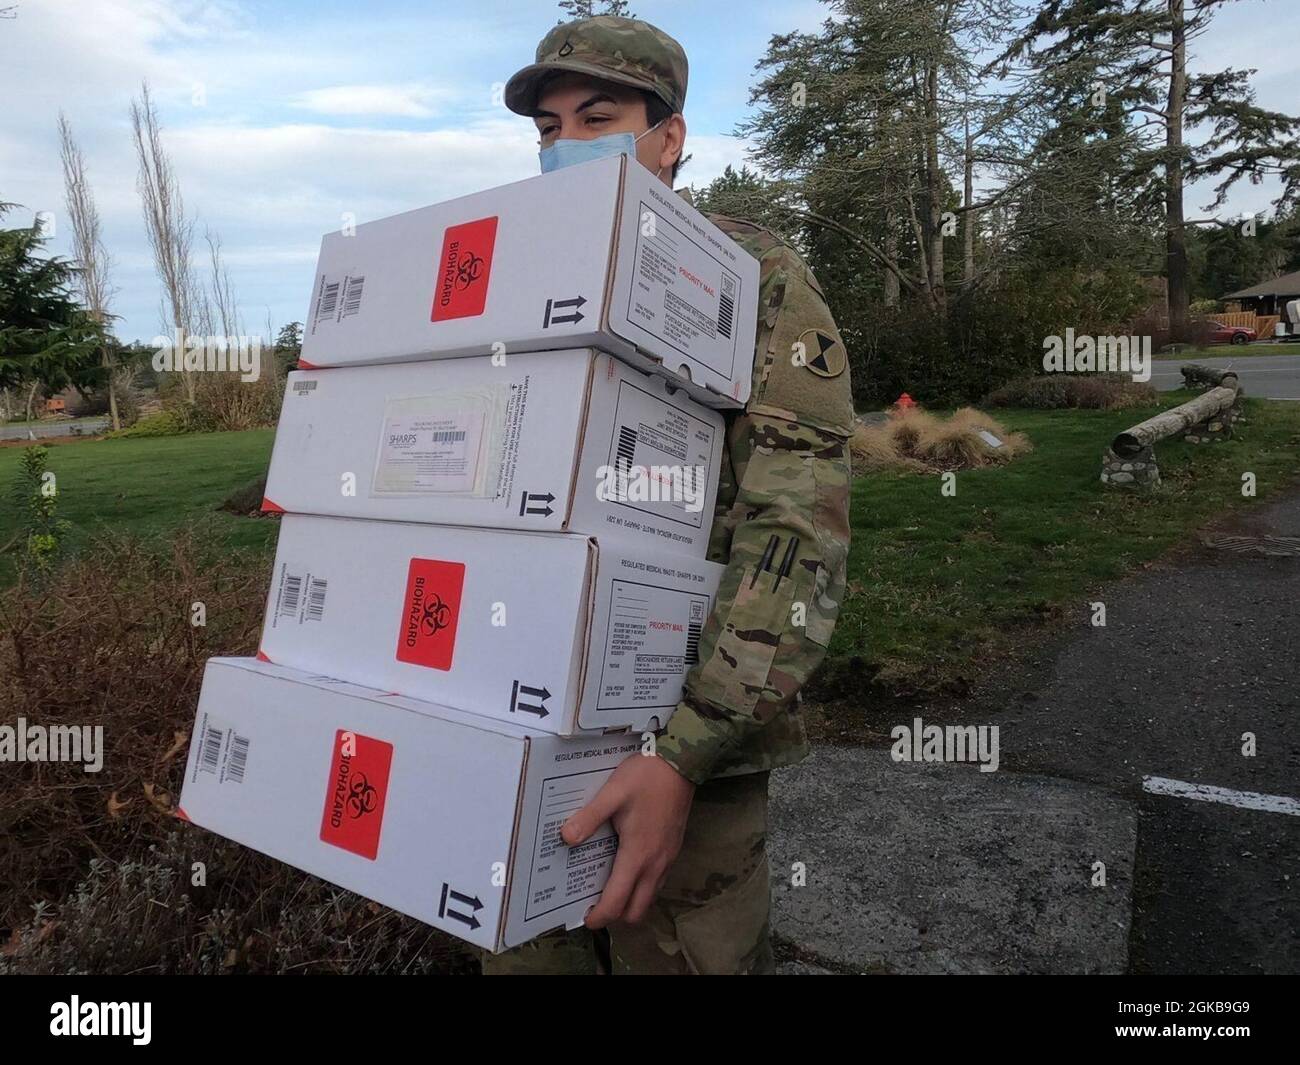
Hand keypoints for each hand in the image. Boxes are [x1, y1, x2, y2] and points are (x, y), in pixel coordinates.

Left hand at [561, 753, 694, 928]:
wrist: (681, 764)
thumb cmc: (645, 778)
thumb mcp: (612, 793)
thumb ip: (589, 817)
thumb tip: (565, 838)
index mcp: (638, 855)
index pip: (618, 902)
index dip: (600, 916)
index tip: (584, 918)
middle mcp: (655, 865)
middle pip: (637, 911)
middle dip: (615, 915)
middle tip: (595, 905)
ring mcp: (668, 859)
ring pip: (649, 898)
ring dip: (630, 902)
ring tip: (608, 888)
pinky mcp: (673, 850)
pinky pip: (657, 882)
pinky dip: (641, 887)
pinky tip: (627, 867)